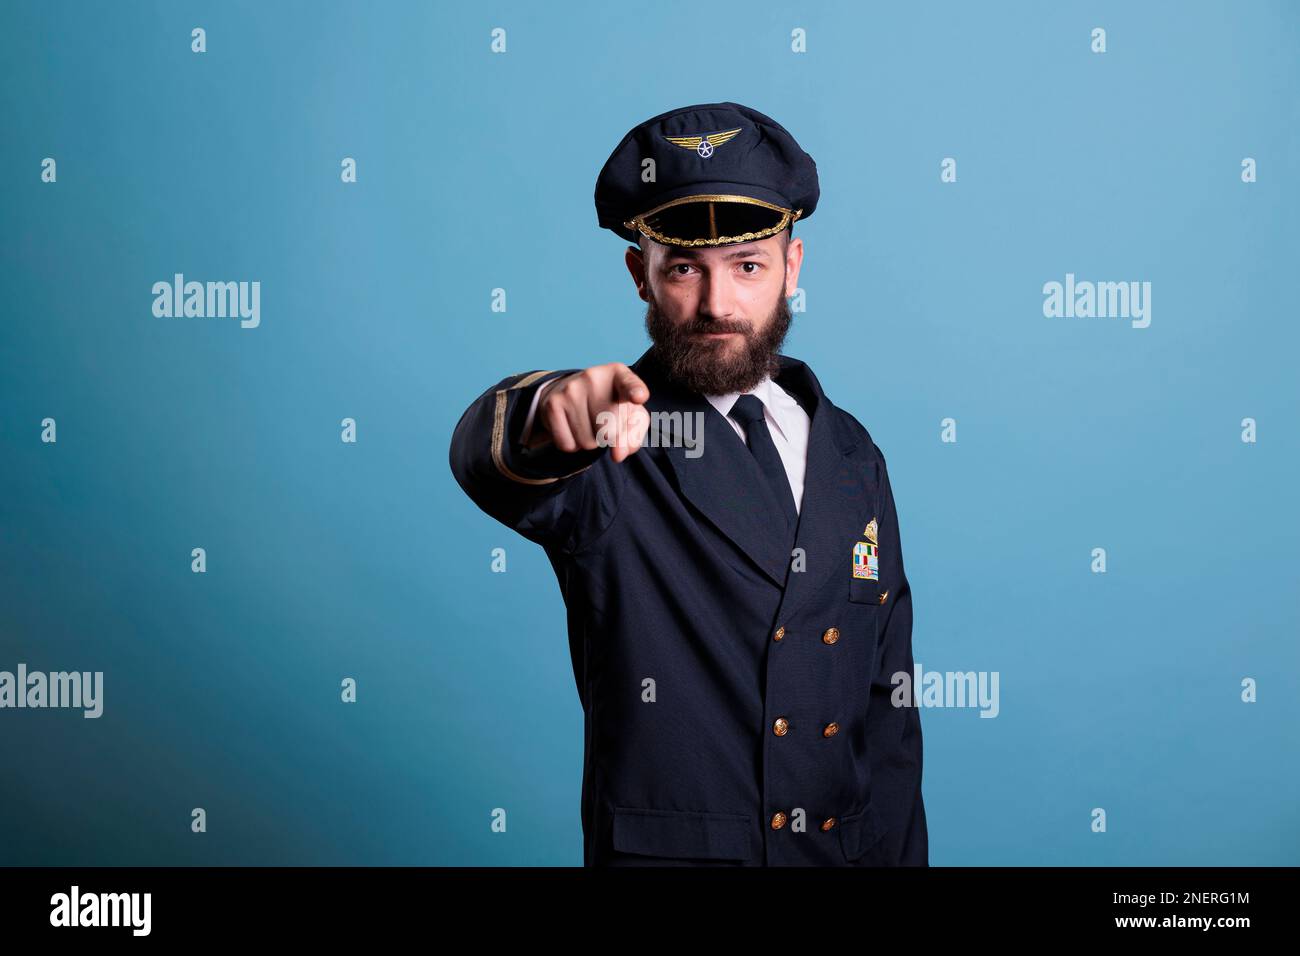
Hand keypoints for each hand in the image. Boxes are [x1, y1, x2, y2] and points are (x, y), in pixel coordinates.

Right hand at [527, 363, 650, 462]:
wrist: (568, 391)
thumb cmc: (608, 404)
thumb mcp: (630, 415)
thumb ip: (634, 435)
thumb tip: (618, 454)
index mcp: (619, 374)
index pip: (629, 384)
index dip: (635, 392)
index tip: (639, 397)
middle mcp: (593, 377)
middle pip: (609, 432)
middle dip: (608, 437)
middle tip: (602, 422)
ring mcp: (570, 390)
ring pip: (587, 442)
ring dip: (590, 441)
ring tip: (587, 422)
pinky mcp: (552, 404)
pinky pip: (567, 445)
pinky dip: (573, 444)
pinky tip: (573, 427)